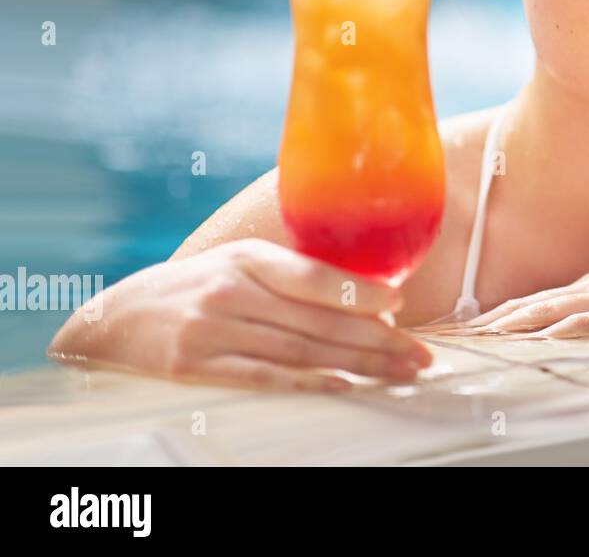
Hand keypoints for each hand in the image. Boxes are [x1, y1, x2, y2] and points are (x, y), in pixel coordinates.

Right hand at [47, 238, 434, 391]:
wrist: (113, 319)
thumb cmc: (192, 290)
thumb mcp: (236, 264)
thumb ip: (288, 276)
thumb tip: (359, 295)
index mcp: (248, 258)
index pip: (315, 277)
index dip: (360, 292)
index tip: (399, 306)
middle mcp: (233, 290)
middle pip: (319, 320)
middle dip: (377, 339)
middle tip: (419, 354)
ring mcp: (214, 328)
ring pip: (300, 349)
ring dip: (357, 364)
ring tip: (398, 372)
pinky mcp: (196, 365)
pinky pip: (262, 376)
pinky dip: (306, 382)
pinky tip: (342, 385)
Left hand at [435, 249, 588, 337]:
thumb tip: (580, 334)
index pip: (537, 302)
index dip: (497, 317)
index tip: (463, 332)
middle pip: (534, 304)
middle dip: (491, 322)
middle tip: (451, 337)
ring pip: (558, 308)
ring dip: (516, 323)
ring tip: (479, 339)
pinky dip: (572, 327)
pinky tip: (549, 336)